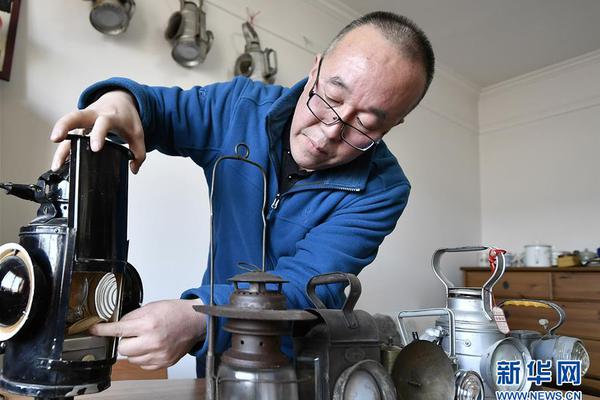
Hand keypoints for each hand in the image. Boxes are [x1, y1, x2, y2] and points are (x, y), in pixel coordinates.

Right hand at [50, 90, 145, 173]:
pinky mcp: (79, 127)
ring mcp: (83, 121)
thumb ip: (138, 152)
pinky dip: (63, 150)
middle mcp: (93, 115)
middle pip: (75, 117)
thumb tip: (133, 169)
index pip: (103, 123)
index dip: (98, 134)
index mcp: (111, 116)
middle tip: (56, 139)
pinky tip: (60, 164)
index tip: (95, 148)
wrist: (120, 100)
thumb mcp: (137, 133)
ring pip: (67, 130)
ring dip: (60, 146)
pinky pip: (68, 137)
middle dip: (64, 126)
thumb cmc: (126, 117)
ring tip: (56, 165)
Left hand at [89, 299, 205, 369]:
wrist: (195, 321)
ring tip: (146, 339)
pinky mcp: (163, 362)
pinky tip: (152, 347)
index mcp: (149, 324)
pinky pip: (143, 365)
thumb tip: (117, 325)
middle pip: (123, 348)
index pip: (118, 329)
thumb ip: (133, 316)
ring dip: (134, 350)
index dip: (103, 330)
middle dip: (125, 340)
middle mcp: (153, 341)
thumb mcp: (152, 307)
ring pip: (131, 359)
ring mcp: (159, 354)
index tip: (94, 330)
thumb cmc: (176, 312)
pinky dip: (144, 357)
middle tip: (135, 332)